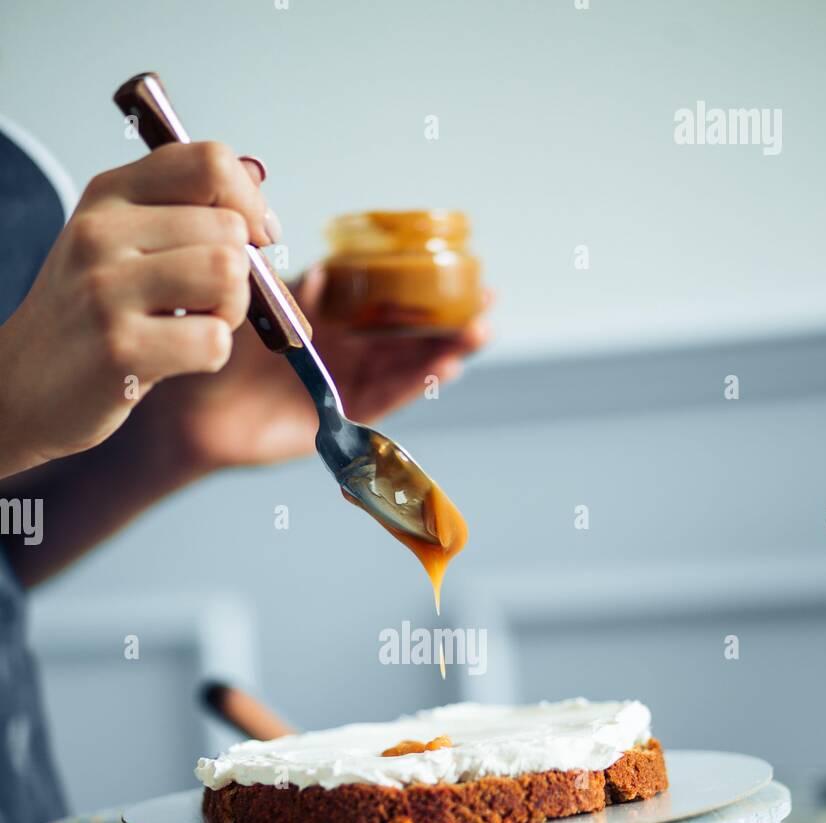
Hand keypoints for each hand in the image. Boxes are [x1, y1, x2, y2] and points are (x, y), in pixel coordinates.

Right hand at [0, 142, 272, 476]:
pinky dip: (211, 356)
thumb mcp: (122, 243)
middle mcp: (102, 232)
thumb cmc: (90, 317)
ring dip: (230, 313)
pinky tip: (174, 358)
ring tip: (192, 326)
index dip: (251, 205)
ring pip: (227, 277)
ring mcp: (106, 290)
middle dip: (239, 275)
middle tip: (204, 304)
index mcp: (109, 195)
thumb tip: (257, 182)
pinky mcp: (120, 349)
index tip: (253, 239)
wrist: (22, 385)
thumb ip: (185, 209)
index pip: (210, 163)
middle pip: (230, 230)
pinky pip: (214, 341)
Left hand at [142, 264, 490, 473]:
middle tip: (487, 297)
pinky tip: (444, 367)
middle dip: (449, 314)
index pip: (386, 295)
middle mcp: (347, 346)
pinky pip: (388, 398)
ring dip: (444, 347)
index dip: (423, 282)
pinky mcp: (344, 413)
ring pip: (408, 363)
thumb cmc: (221, 352)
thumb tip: (329, 268)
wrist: (196, 407)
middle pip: (410, 329)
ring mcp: (349, 379)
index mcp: (331, 314)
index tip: (459, 263)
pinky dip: (415, 383)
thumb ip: (297, 291)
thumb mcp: (262, 308)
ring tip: (477, 331)